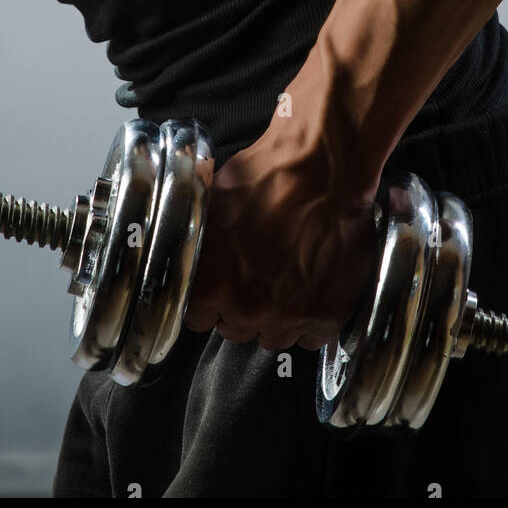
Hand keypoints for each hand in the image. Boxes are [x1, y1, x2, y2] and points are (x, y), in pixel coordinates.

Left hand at [183, 132, 378, 351]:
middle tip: (258, 274)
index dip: (212, 296)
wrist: (322, 169)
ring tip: (286, 280)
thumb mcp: (211, 202)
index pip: (198, 317)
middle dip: (243, 305)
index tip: (222, 283)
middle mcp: (246, 309)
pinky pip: (310, 338)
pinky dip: (311, 318)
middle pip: (235, 328)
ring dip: (277, 316)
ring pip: (273, 337)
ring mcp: (288, 317)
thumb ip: (196, 240)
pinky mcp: (325, 316)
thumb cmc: (268, 177)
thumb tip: (182, 246)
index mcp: (210, 286)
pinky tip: (312, 289)